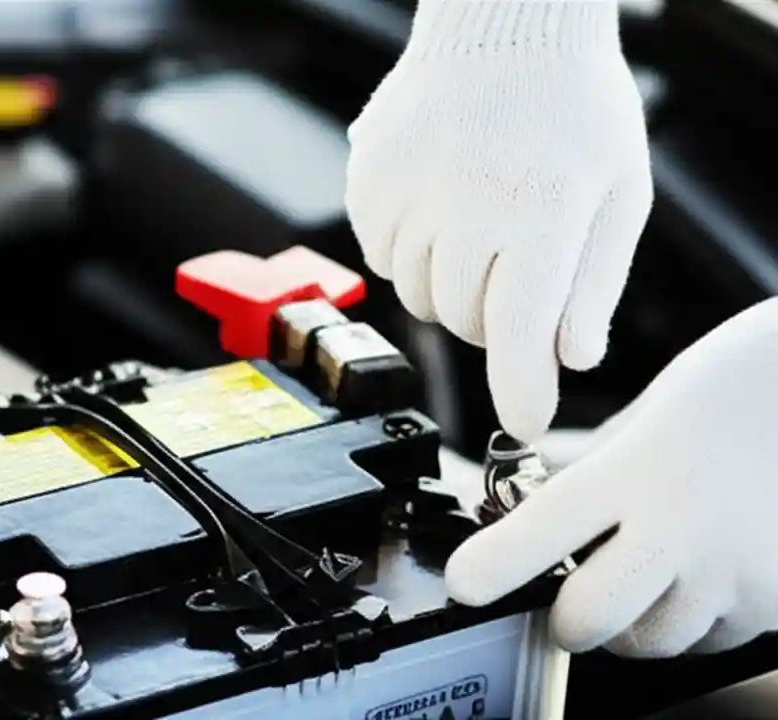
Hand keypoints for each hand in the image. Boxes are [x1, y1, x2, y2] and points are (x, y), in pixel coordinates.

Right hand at [345, 0, 653, 440]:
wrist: (503, 26)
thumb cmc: (573, 105)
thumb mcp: (618, 192)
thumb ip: (594, 282)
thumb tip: (569, 359)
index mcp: (539, 209)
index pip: (519, 330)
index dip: (520, 389)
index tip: (524, 423)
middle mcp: (465, 204)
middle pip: (464, 319)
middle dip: (492, 317)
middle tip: (514, 272)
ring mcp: (407, 192)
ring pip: (416, 293)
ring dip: (448, 286)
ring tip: (477, 230)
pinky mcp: (368, 181)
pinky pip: (380, 255)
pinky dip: (410, 252)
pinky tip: (439, 209)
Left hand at [445, 299, 777, 657]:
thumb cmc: (746, 384)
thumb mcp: (657, 410)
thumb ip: (600, 466)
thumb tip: (539, 503)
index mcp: (641, 469)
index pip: (544, 529)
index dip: (494, 565)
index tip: (466, 583)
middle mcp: (684, 528)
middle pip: (589, 618)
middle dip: (567, 619)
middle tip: (567, 597)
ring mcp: (735, 573)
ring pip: (650, 640)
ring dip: (635, 621)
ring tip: (654, 569)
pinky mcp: (774, 603)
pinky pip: (710, 640)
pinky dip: (694, 620)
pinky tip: (706, 570)